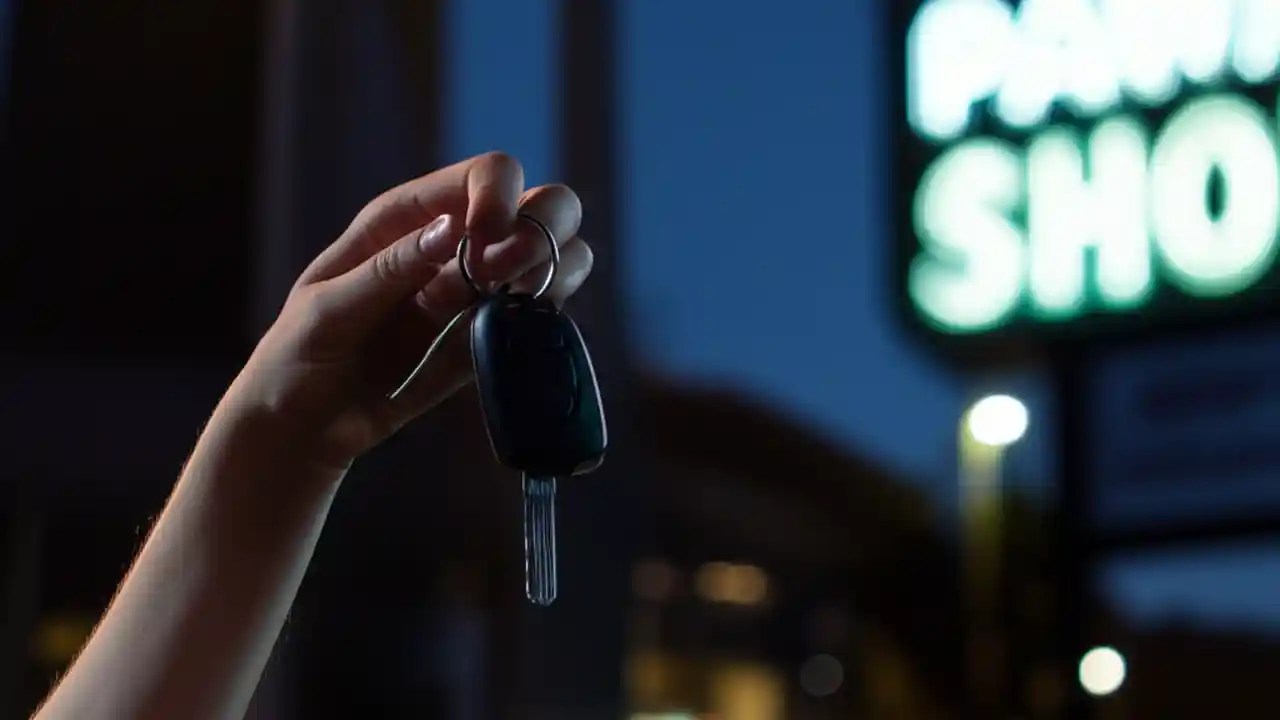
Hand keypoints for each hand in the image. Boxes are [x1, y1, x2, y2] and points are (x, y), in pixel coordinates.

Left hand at [226, 152, 593, 472]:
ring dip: (554, 271)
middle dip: (542, 230)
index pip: (482, 176)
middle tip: (508, 273)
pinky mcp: (488, 338)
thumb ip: (390, 269)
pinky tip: (522, 328)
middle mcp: (454, 244)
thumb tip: (452, 229)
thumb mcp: (328, 309)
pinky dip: (547, 315)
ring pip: (555, 254)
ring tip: (515, 300)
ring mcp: (477, 292)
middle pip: (540, 203)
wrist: (302, 428)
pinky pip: (539, 313)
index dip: (500, 198)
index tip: (488, 241)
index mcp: (408, 219)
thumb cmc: (297, 357)